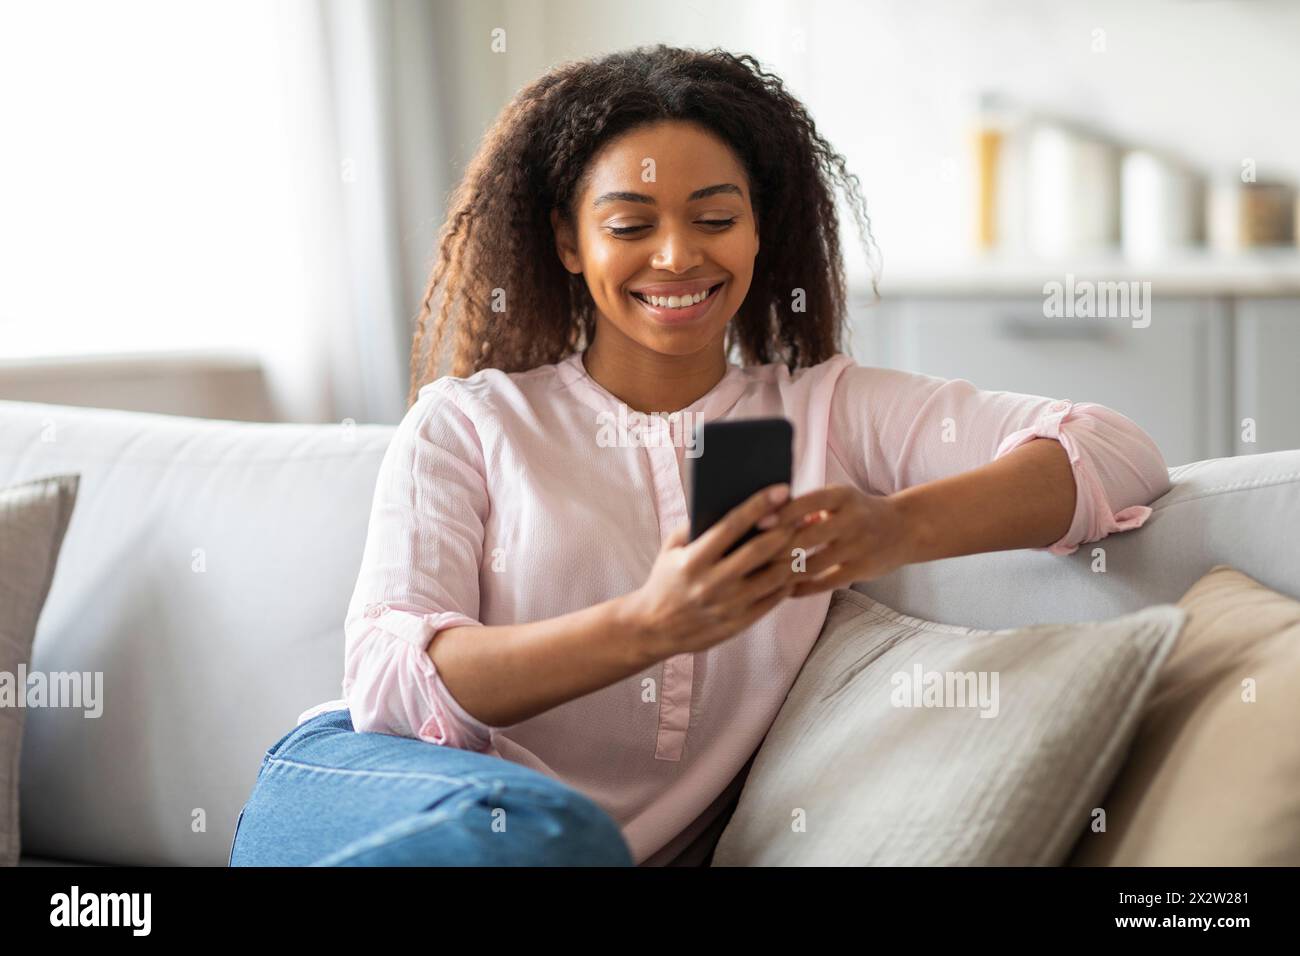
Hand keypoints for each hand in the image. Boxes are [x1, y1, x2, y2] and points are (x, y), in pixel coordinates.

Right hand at [620, 483, 801, 660]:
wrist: (655, 628)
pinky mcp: (739, 623)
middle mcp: (711, 583)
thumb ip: (696, 525)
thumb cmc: (666, 580)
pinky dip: (787, 581)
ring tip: (803, 539)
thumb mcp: (671, 548)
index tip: (782, 489)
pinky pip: (773, 599)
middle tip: (803, 513)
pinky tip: (792, 567)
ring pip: (773, 576)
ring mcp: (728, 606)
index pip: (732, 525)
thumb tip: (731, 499)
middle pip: (759, 550)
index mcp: (693, 560)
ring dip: (792, 555)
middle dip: (785, 528)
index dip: (760, 505)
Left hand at [759, 484, 913, 596]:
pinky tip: (784, 591)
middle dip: (774, 549)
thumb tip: (764, 516)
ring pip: (811, 564)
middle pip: (804, 537)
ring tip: (759, 578)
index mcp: (842, 496)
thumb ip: (807, 508)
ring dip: (784, 572)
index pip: (805, 503)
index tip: (756, 524)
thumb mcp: (838, 499)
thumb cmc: (858, 511)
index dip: (780, 514)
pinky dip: (802, 588)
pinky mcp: (862, 570)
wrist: (905, 528)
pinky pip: (825, 583)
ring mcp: (858, 547)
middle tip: (748, 558)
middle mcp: (852, 520)